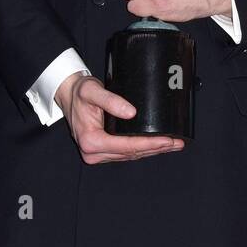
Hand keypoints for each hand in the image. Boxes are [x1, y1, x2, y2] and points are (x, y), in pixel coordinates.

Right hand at [54, 73, 183, 163]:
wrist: (69, 95)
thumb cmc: (79, 93)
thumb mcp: (92, 91)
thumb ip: (110, 100)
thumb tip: (132, 113)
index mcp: (91, 141)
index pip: (127, 146)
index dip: (150, 143)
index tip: (167, 140)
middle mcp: (93, 153)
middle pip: (132, 154)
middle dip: (156, 149)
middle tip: (177, 143)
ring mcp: (97, 154)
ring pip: (131, 156)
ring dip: (152, 151)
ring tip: (173, 144)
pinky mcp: (102, 151)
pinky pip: (126, 153)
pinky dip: (142, 149)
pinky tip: (156, 146)